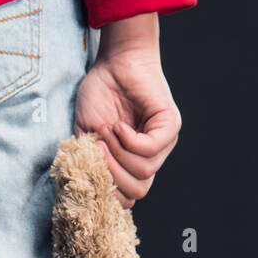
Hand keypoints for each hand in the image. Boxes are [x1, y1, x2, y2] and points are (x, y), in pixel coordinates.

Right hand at [74, 12, 180, 207]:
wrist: (114, 61)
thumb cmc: (100, 94)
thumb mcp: (88, 134)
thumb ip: (90, 161)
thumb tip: (93, 187)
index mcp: (133, 162)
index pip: (129, 196)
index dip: (108, 191)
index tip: (89, 171)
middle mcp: (152, 157)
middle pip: (138, 190)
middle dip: (113, 176)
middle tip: (97, 151)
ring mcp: (165, 143)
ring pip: (144, 171)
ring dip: (118, 154)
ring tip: (106, 131)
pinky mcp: (170, 125)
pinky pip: (151, 149)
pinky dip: (129, 141)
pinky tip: (118, 126)